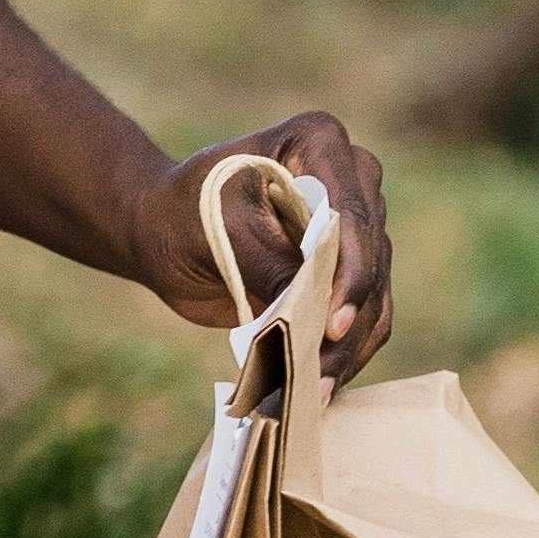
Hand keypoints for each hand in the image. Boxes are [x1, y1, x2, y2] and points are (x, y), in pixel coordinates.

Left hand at [134, 109, 393, 374]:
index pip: (351, 216)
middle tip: (320, 377)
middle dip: (349, 323)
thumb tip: (315, 316)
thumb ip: (268, 264)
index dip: (350, 275)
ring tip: (317, 394)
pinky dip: (343, 355)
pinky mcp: (346, 272)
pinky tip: (318, 390)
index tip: (333, 324)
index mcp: (320, 143)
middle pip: (372, 260)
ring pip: (376, 296)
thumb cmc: (183, 213)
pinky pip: (362, 318)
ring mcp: (355, 227)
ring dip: (349, 350)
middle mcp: (352, 179)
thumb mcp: (220, 231)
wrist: (162, 230)